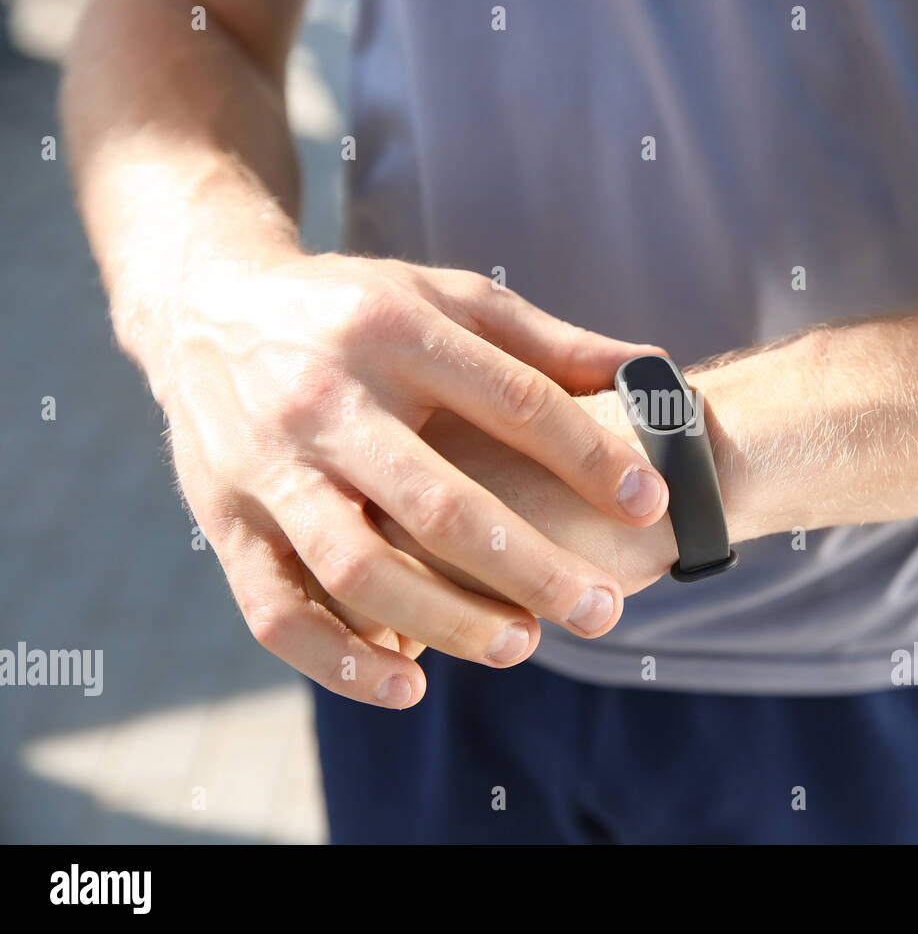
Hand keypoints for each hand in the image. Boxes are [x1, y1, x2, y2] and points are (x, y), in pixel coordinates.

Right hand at [151, 251, 668, 707]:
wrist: (204, 309)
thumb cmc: (357, 310)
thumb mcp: (445, 297)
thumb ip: (545, 342)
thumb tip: (653, 373)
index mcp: (395, 332)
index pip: (511, 401)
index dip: (588, 456)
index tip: (650, 503)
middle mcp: (328, 401)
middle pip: (441, 504)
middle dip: (533, 568)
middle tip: (603, 610)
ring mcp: (269, 468)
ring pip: (361, 569)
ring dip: (449, 620)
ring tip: (523, 644)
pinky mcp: (225, 522)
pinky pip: (276, 611)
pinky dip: (340, 660)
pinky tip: (410, 681)